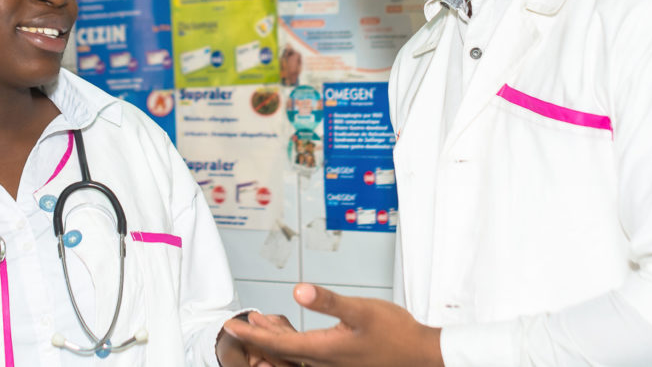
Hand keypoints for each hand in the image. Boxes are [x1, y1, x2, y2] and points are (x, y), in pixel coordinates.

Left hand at [222, 284, 443, 366]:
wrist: (420, 354)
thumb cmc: (395, 332)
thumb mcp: (361, 310)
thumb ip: (329, 301)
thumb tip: (298, 291)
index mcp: (323, 350)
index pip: (277, 343)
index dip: (252, 333)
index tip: (231, 325)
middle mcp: (324, 362)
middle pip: (280, 351)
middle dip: (258, 337)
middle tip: (238, 324)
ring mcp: (333, 363)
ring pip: (293, 353)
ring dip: (274, 339)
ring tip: (261, 322)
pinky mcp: (341, 360)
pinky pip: (306, 353)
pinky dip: (292, 342)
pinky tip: (295, 331)